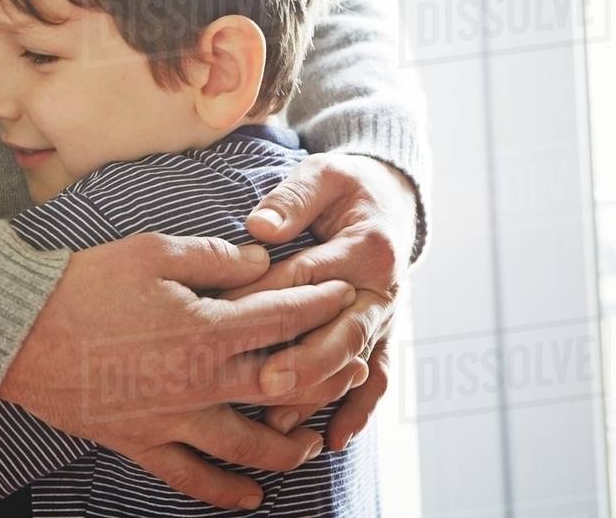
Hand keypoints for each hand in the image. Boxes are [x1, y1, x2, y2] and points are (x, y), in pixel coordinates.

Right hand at [0, 232, 357, 510]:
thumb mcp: (154, 251)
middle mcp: (200, 382)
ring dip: (287, 447)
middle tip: (350, 369)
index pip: (283, 318)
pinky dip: (225, 492)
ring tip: (309, 446)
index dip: (319, 303)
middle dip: (324, 376)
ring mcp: (172, 420)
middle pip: (283, 387)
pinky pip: (191, 478)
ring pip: (248, 445)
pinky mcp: (141, 442)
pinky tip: (250, 499)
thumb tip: (260, 262)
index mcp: (207, 329)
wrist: (19, 331)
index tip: (344, 294)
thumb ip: (215, 258)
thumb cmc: (85, 282)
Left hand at [221, 153, 416, 450]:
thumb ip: (291, 200)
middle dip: (304, 361)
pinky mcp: (382, 336)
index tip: (223, 315)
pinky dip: (359, 409)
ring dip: (320, 394)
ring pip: (354, 364)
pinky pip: (376, 379)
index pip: (308, 278)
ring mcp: (385, 319)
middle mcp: (382, 289)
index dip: (265, 298)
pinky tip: (334, 438)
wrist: (392, 203)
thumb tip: (259, 228)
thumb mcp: (322, 175)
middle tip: (264, 383)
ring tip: (280, 421)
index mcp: (366, 248)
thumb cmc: (345, 187)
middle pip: (341, 332)